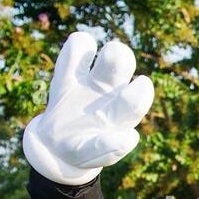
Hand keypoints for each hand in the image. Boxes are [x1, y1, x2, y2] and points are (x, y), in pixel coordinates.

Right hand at [23, 32, 153, 185]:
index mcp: (122, 114)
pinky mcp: (67, 77)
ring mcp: (90, 83)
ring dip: (102, 48)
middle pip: (122, 66)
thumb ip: (110, 148)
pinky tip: (79, 45)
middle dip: (120, 57)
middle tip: (114, 53)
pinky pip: (75, 53)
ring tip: (95, 48)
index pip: (137, 99)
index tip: (141, 84)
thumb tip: (131, 136)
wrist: (57, 146)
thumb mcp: (93, 154)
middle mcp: (111, 93)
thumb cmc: (84, 150)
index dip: (141, 92)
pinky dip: (78, 44)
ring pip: (105, 56)